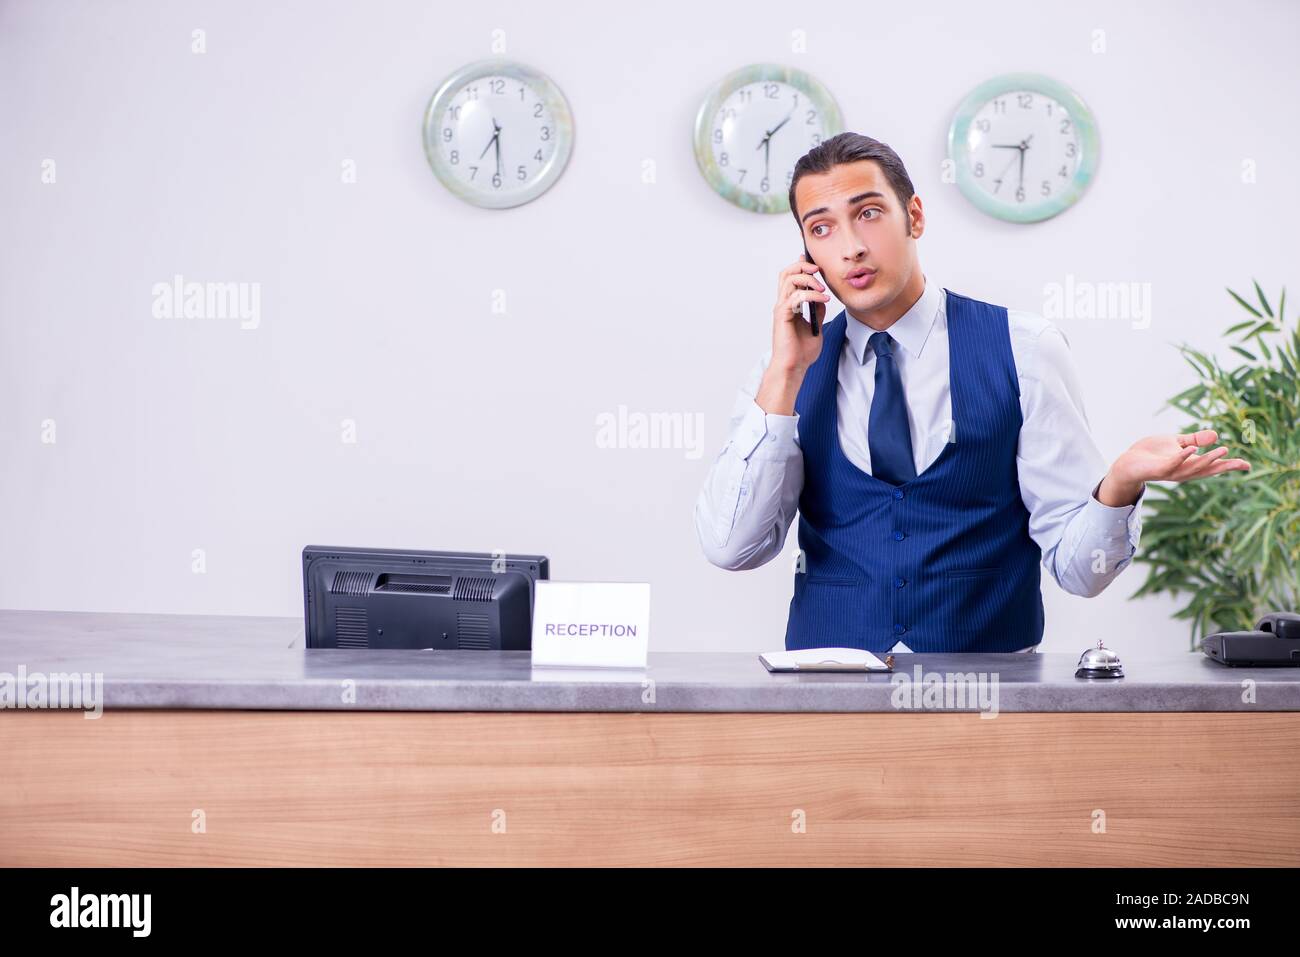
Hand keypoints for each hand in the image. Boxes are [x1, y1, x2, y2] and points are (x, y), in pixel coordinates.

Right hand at [755, 259, 830, 413]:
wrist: (794, 367)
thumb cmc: (801, 352)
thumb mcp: (815, 326)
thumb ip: (817, 311)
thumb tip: (822, 298)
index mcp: (789, 306)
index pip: (790, 279)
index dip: (800, 267)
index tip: (814, 264)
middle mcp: (783, 304)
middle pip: (787, 273)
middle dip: (803, 266)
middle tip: (818, 270)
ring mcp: (782, 309)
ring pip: (790, 280)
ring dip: (809, 280)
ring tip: (822, 289)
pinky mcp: (783, 316)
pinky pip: (797, 296)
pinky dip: (812, 295)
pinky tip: (824, 300)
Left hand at [1097, 429, 1250, 505]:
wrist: (1127, 462)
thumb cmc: (1151, 454)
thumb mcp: (1176, 443)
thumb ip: (1194, 439)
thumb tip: (1216, 435)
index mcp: (1189, 465)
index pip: (1212, 466)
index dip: (1229, 466)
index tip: (1247, 465)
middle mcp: (1183, 472)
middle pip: (1208, 470)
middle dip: (1225, 467)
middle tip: (1243, 463)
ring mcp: (1172, 472)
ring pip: (1193, 468)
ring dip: (1209, 459)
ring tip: (1224, 450)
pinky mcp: (1159, 469)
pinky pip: (1173, 463)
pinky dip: (1183, 457)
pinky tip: (1192, 449)